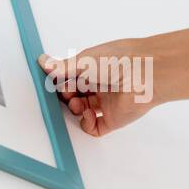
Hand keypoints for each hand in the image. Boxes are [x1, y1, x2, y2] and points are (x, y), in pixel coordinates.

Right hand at [38, 39, 163, 136]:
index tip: (53, 80)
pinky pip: (94, 128)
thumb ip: (62, 66)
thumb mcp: (84, 60)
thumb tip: (43, 62)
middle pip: (74, 96)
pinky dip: (85, 124)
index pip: (70, 78)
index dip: (60, 82)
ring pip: (81, 111)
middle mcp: (100, 85)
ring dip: (73, 109)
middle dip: (65, 96)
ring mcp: (106, 103)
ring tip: (76, 102)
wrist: (144, 73)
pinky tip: (87, 114)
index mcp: (93, 68)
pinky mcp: (113, 119)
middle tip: (65, 92)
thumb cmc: (119, 60)